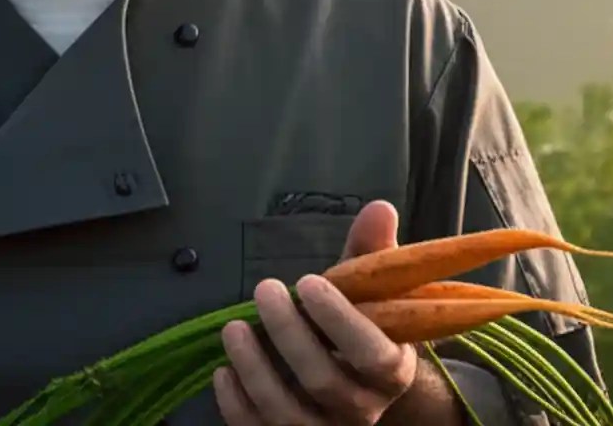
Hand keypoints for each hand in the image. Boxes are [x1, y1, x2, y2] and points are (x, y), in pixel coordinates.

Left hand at [214, 201, 418, 424]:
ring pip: (285, 412)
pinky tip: (223, 371)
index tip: (308, 281)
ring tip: (233, 327)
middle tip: (265, 289)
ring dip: (254, 367)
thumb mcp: (368, 293)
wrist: (354, 384)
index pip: (372, 354)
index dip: (339, 320)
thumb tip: (380, 207)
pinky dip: (235, 404)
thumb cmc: (358, 328)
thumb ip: (371, 254)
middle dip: (287, 332)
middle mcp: (361, 409)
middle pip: (322, 380)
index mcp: (390, 370)